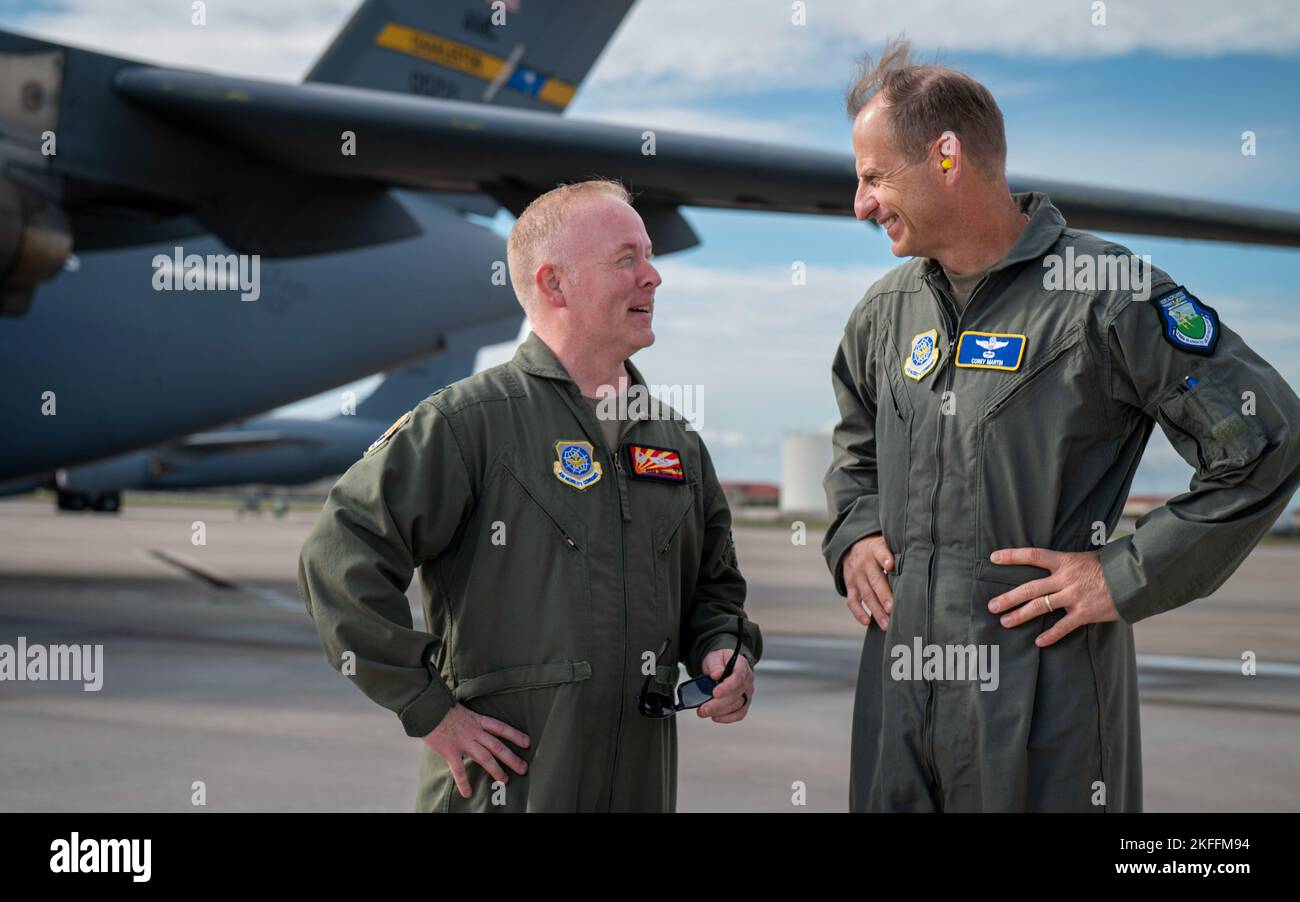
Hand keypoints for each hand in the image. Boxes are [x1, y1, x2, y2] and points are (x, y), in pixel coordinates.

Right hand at [421, 703, 530, 798]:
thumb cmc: (441, 707)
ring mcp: (463, 742)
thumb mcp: (461, 710)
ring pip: (485, 758)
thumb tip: (474, 727)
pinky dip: (463, 783)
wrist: (427, 707)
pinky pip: (459, 769)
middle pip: (498, 746)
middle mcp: (474, 731)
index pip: (501, 728)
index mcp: (477, 720)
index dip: (515, 735)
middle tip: (524, 768)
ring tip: (505, 780)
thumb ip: (470, 720)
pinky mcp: (450, 751)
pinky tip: (468, 793)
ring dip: (496, 770)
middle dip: (512, 758)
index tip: (527, 742)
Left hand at [697, 649, 753, 723]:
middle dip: (718, 704)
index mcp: (742, 666)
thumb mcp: (714, 657)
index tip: (715, 693)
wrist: (721, 667)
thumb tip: (717, 674)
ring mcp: (746, 693)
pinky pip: (739, 714)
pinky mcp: (744, 704)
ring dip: (720, 712)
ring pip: (737, 706)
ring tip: (704, 712)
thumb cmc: (719, 661)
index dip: (727, 687)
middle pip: (736, 695)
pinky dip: (727, 718)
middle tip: (704, 708)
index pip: (739, 677)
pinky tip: (715, 717)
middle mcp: (747, 681)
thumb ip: (715, 665)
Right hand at [842, 532, 895, 629]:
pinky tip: (867, 622)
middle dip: (883, 596)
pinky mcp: (850, 587)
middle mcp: (865, 564)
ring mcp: (856, 576)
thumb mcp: (886, 544)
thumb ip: (899, 551)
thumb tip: (922, 560)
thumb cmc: (878, 550)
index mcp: (875, 550)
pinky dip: (858, 612)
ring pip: (866, 594)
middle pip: (875, 580)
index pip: (880, 552)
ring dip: (876, 610)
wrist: (853, 548)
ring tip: (886, 624)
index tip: (891, 566)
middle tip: (892, 609)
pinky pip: (852, 601)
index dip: (885, 558)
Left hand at [986, 547, 1120, 646]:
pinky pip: (1063, 627)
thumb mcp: (1089, 557)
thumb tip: (1057, 564)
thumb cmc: (1114, 566)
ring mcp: (1074, 596)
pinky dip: (1050, 636)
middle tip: (991, 605)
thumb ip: (1071, 563)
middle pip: (1030, 588)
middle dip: (1008, 597)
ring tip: (1005, 621)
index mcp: (1065, 561)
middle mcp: (1065, 579)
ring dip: (1020, 615)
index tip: (993, 558)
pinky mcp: (1084, 613)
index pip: (1033, 555)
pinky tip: (1038, 642)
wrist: (1137, 578)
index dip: (1012, 556)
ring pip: (1040, 607)